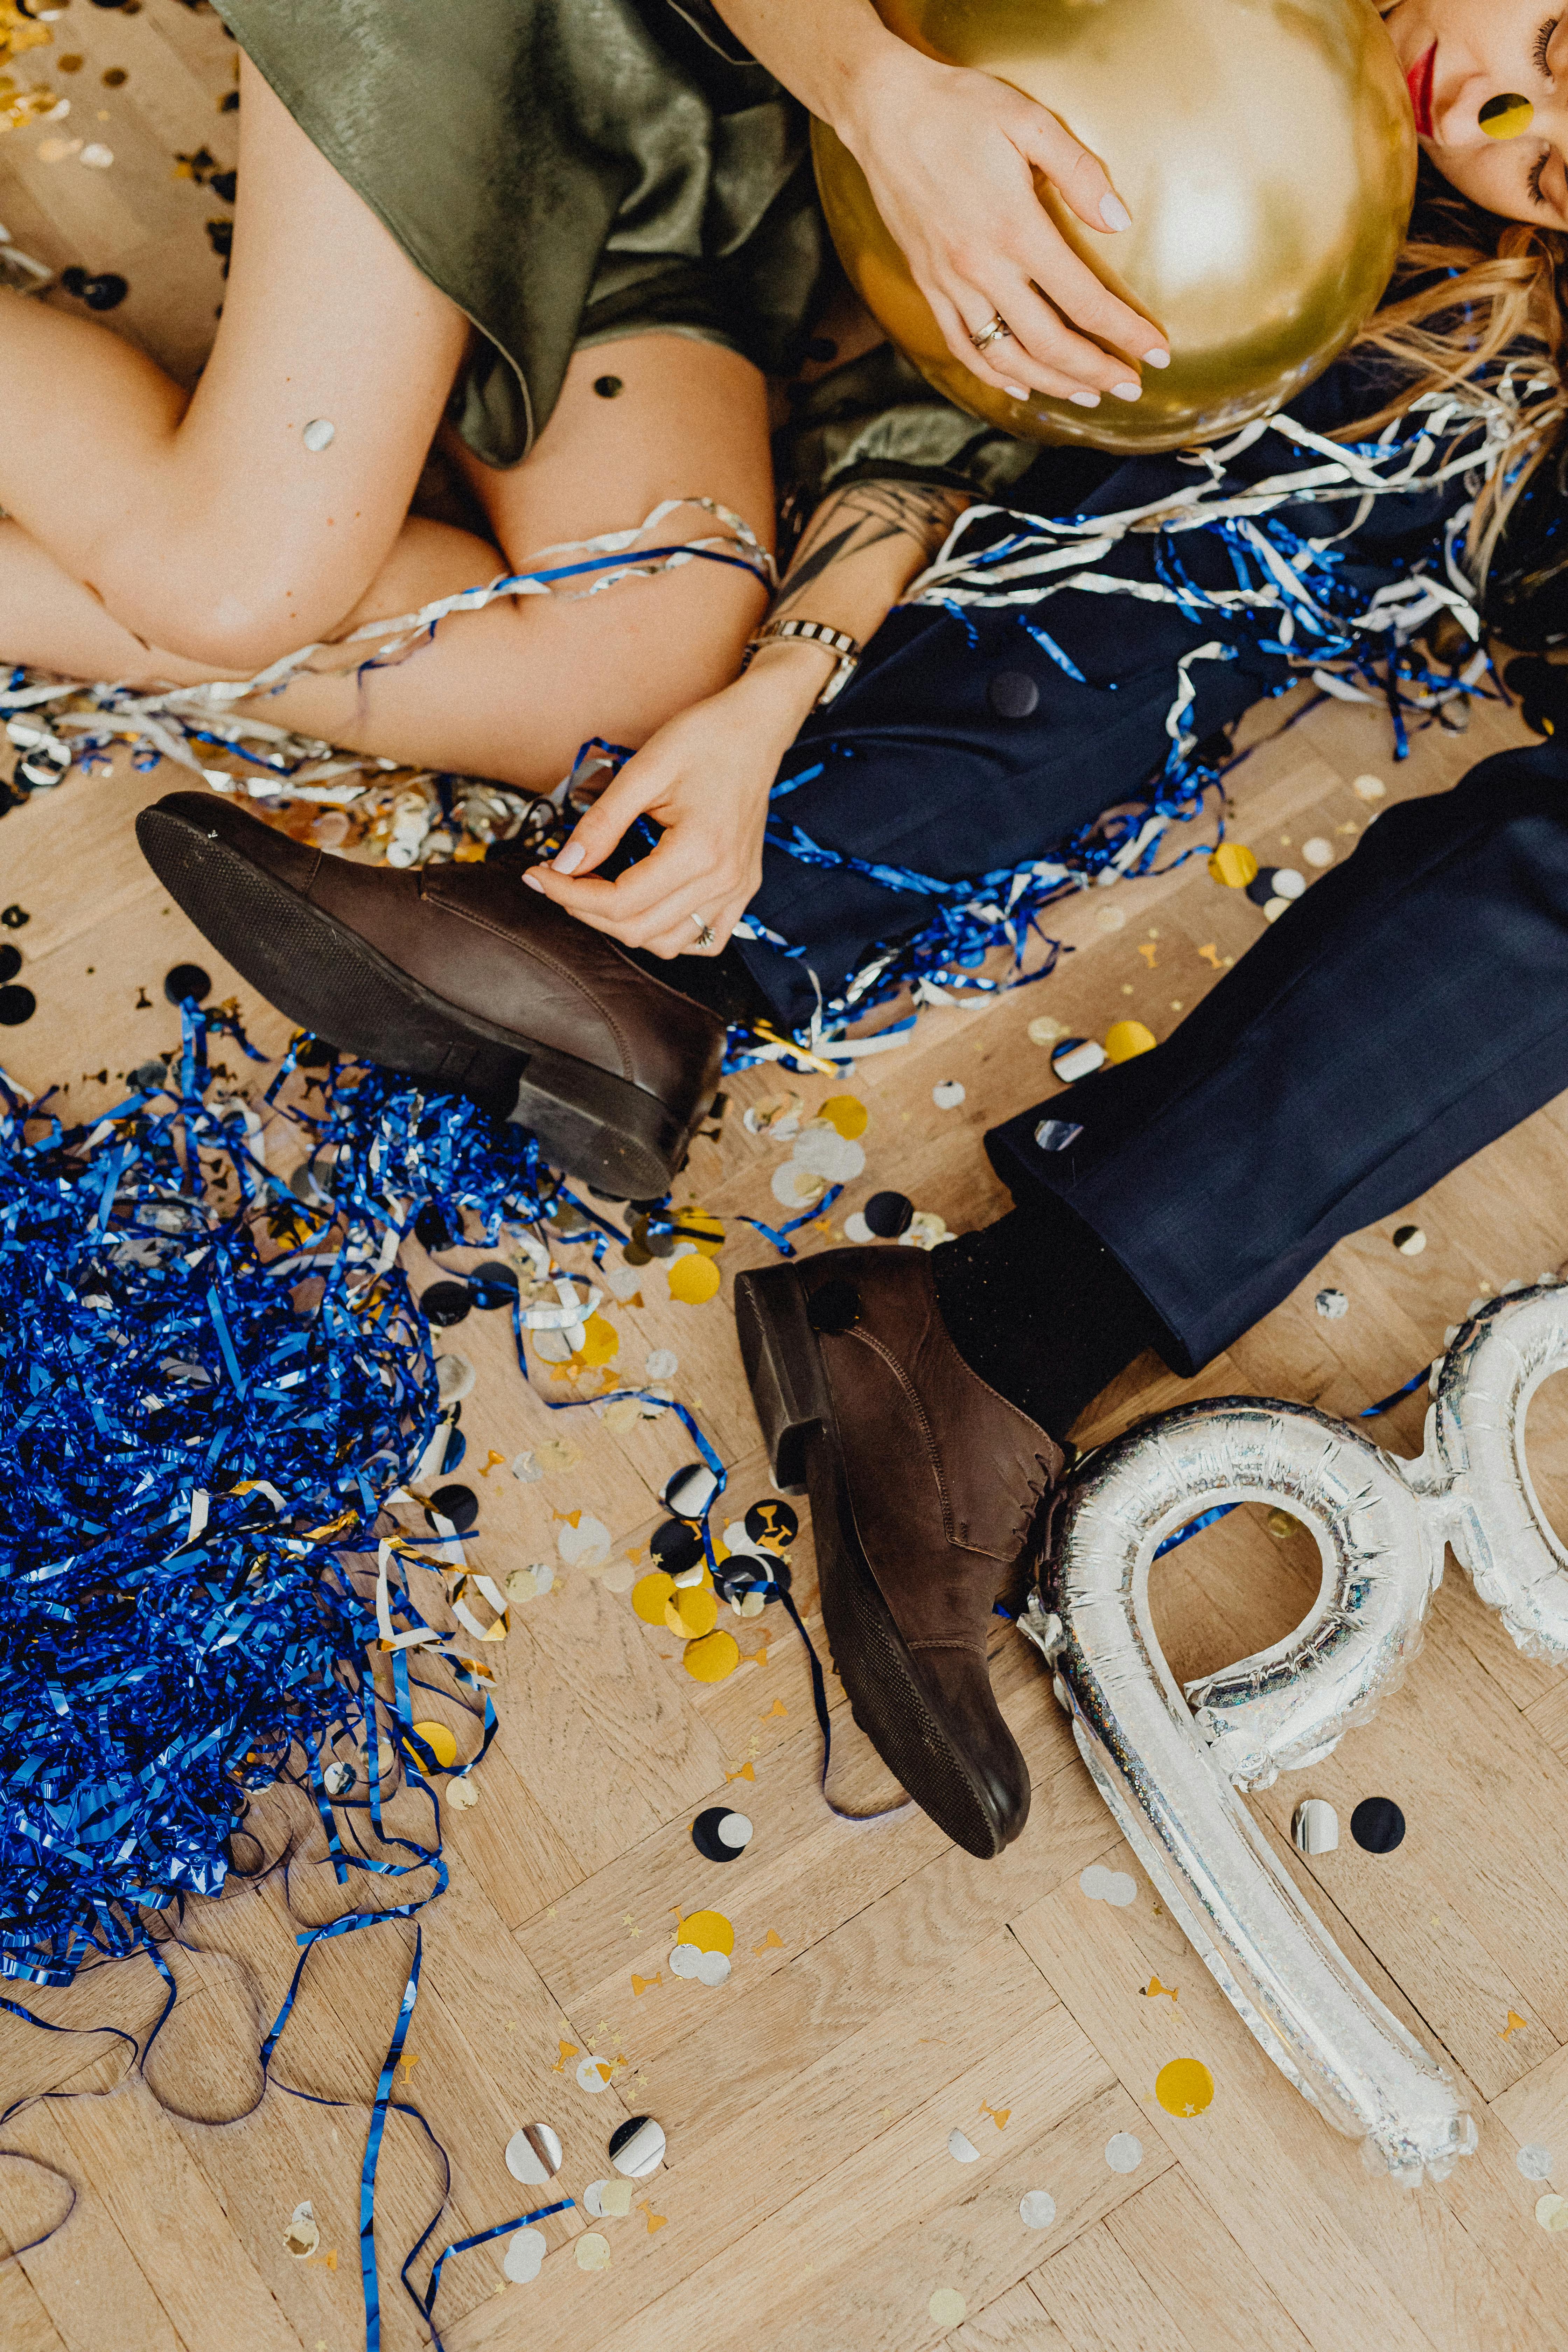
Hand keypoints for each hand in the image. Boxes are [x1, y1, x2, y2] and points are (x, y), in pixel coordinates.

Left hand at [523, 660, 811, 956]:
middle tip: (559, 879)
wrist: (757, 727)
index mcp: (700, 851)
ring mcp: (738, 889)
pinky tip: (646, 907)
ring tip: (595, 892)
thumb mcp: (644, 770)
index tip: (537, 874)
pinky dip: (668, 934)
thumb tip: (564, 864)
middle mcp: (723, 880)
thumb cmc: (706, 738)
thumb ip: (602, 823)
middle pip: (638, 929)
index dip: (569, 893)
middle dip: (586, 910)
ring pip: (667, 943)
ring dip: (623, 926)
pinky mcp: (743, 888)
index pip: (620, 901)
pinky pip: (705, 940)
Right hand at [837, 43, 1169, 407]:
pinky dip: (994, 374)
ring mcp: (950, 281)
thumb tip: (1118, 222)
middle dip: (1096, 371)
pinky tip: (1023, 385)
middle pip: (1049, 342)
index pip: (1083, 298)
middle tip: (1129, 387)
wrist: (884, 110)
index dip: (1124, 331)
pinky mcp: (927, 284)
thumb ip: (1079, 172)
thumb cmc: (959, 108)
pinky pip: (961, 346)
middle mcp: (981, 266)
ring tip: (1087, 393)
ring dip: (1052, 382)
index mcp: (1014, 228)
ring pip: (1006, 356)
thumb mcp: (1029, 121)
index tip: (1156, 351)